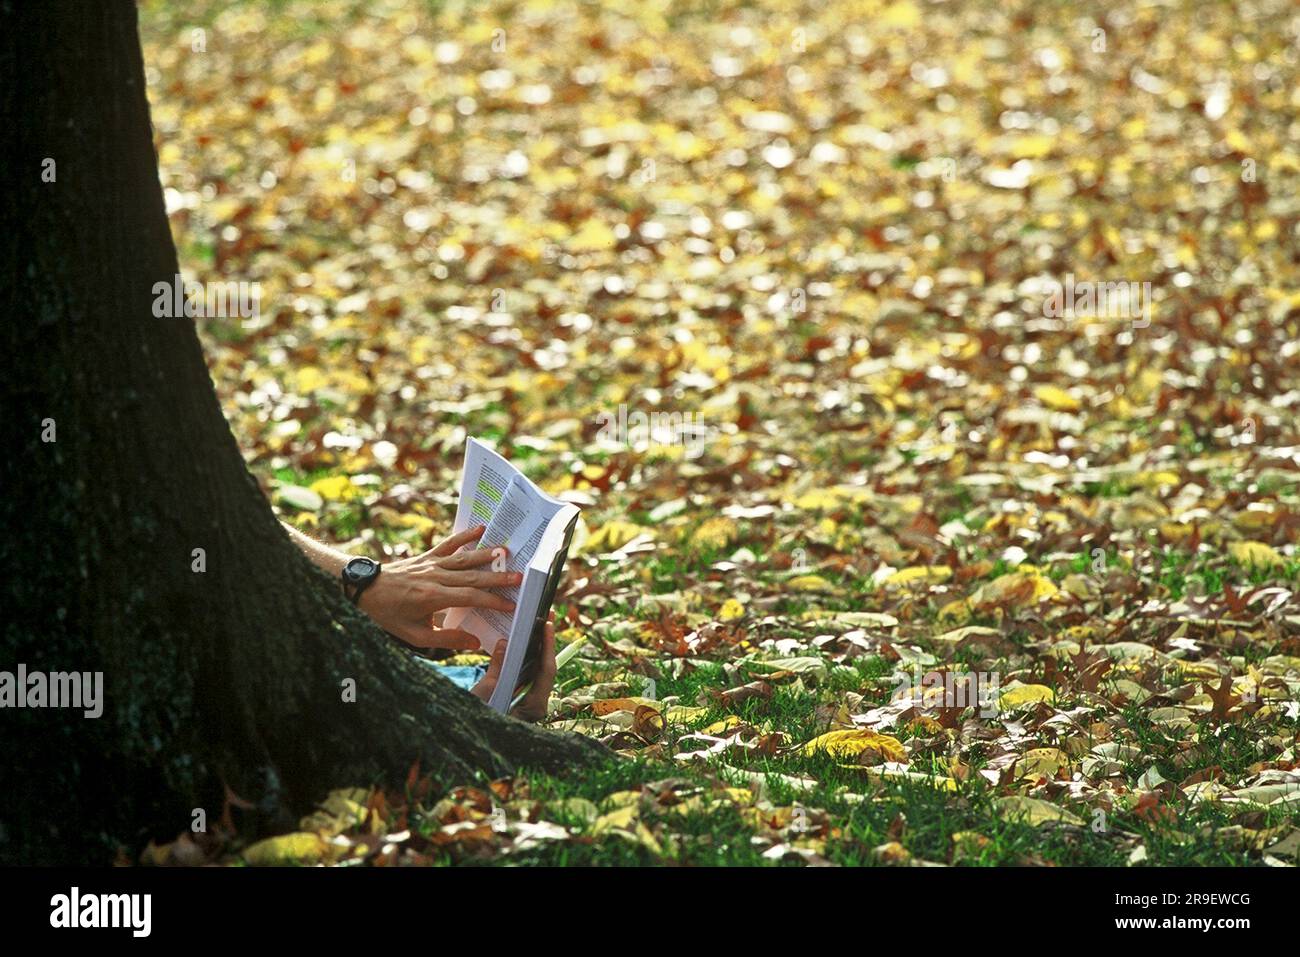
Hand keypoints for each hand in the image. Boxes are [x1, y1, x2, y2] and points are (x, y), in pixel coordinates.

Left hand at [358, 525, 519, 649]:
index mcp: (433, 598)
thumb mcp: (415, 636)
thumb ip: (447, 639)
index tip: (511, 606)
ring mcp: (431, 563)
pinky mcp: (427, 556)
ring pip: (464, 558)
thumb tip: (475, 642)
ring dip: (486, 555)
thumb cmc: (389, 615)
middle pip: (472, 576)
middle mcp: (435, 577)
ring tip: (507, 552)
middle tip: (519, 578)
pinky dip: (465, 535)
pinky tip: (481, 528)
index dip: (492, 601)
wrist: (364, 590)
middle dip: (497, 577)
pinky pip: (449, 544)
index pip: (470, 597)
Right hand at [471, 614, 557, 721]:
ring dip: (537, 649)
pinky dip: (525, 660)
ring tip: (537, 625)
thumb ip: (497, 668)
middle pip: (545, 669)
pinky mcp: (521, 701)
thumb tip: (505, 643)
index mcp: (534, 707)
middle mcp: (537, 705)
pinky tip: (522, 644)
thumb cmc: (478, 723)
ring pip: (537, 672)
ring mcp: (530, 704)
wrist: (470, 743)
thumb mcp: (485, 694)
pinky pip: (527, 677)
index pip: (546, 671)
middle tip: (546, 617)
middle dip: (545, 643)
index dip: (548, 646)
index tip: (547, 624)